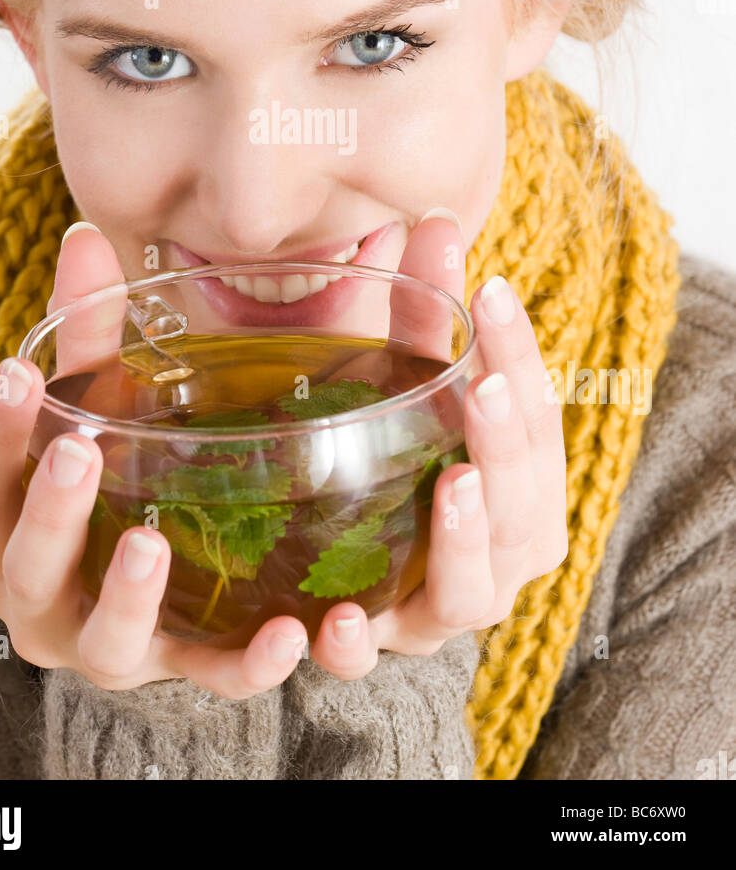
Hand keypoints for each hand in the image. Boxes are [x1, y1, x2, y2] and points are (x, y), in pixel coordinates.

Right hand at [0, 223, 309, 696]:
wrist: (154, 573)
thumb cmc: (111, 473)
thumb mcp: (95, 405)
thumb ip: (88, 334)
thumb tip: (85, 237)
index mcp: (4, 529)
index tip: (13, 371)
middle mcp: (41, 598)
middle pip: (25, 566)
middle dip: (49, 515)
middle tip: (79, 453)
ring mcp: (109, 643)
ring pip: (105, 640)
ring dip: (124, 597)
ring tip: (151, 542)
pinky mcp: (184, 667)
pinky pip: (211, 678)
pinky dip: (247, 665)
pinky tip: (288, 630)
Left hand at [305, 211, 569, 676]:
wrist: (350, 566)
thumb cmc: (391, 456)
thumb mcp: (402, 379)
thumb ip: (421, 313)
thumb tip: (434, 218)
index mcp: (519, 481)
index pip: (538, 416)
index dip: (524, 356)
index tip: (493, 291)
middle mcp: (500, 551)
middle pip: (525, 506)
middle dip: (510, 447)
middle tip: (485, 388)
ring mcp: (443, 605)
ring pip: (473, 591)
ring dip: (466, 543)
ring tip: (453, 486)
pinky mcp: (383, 643)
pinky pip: (378, 656)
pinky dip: (361, 644)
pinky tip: (336, 617)